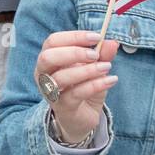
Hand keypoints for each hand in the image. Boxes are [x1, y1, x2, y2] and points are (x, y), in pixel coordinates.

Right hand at [34, 30, 118, 144]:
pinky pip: (76, 94)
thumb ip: (102, 55)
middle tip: (95, 55)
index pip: (53, 41)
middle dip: (73, 53)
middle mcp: (43, 74)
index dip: (73, 36)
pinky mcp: (62, 107)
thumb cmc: (83, 88)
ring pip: (61, 77)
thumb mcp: (95, 68)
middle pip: (48, 58)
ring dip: (86, 70)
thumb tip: (111, 42)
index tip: (96, 37)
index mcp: (49, 59)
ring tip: (106, 68)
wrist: (82, 117)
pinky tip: (111, 80)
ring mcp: (50, 92)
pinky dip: (95, 85)